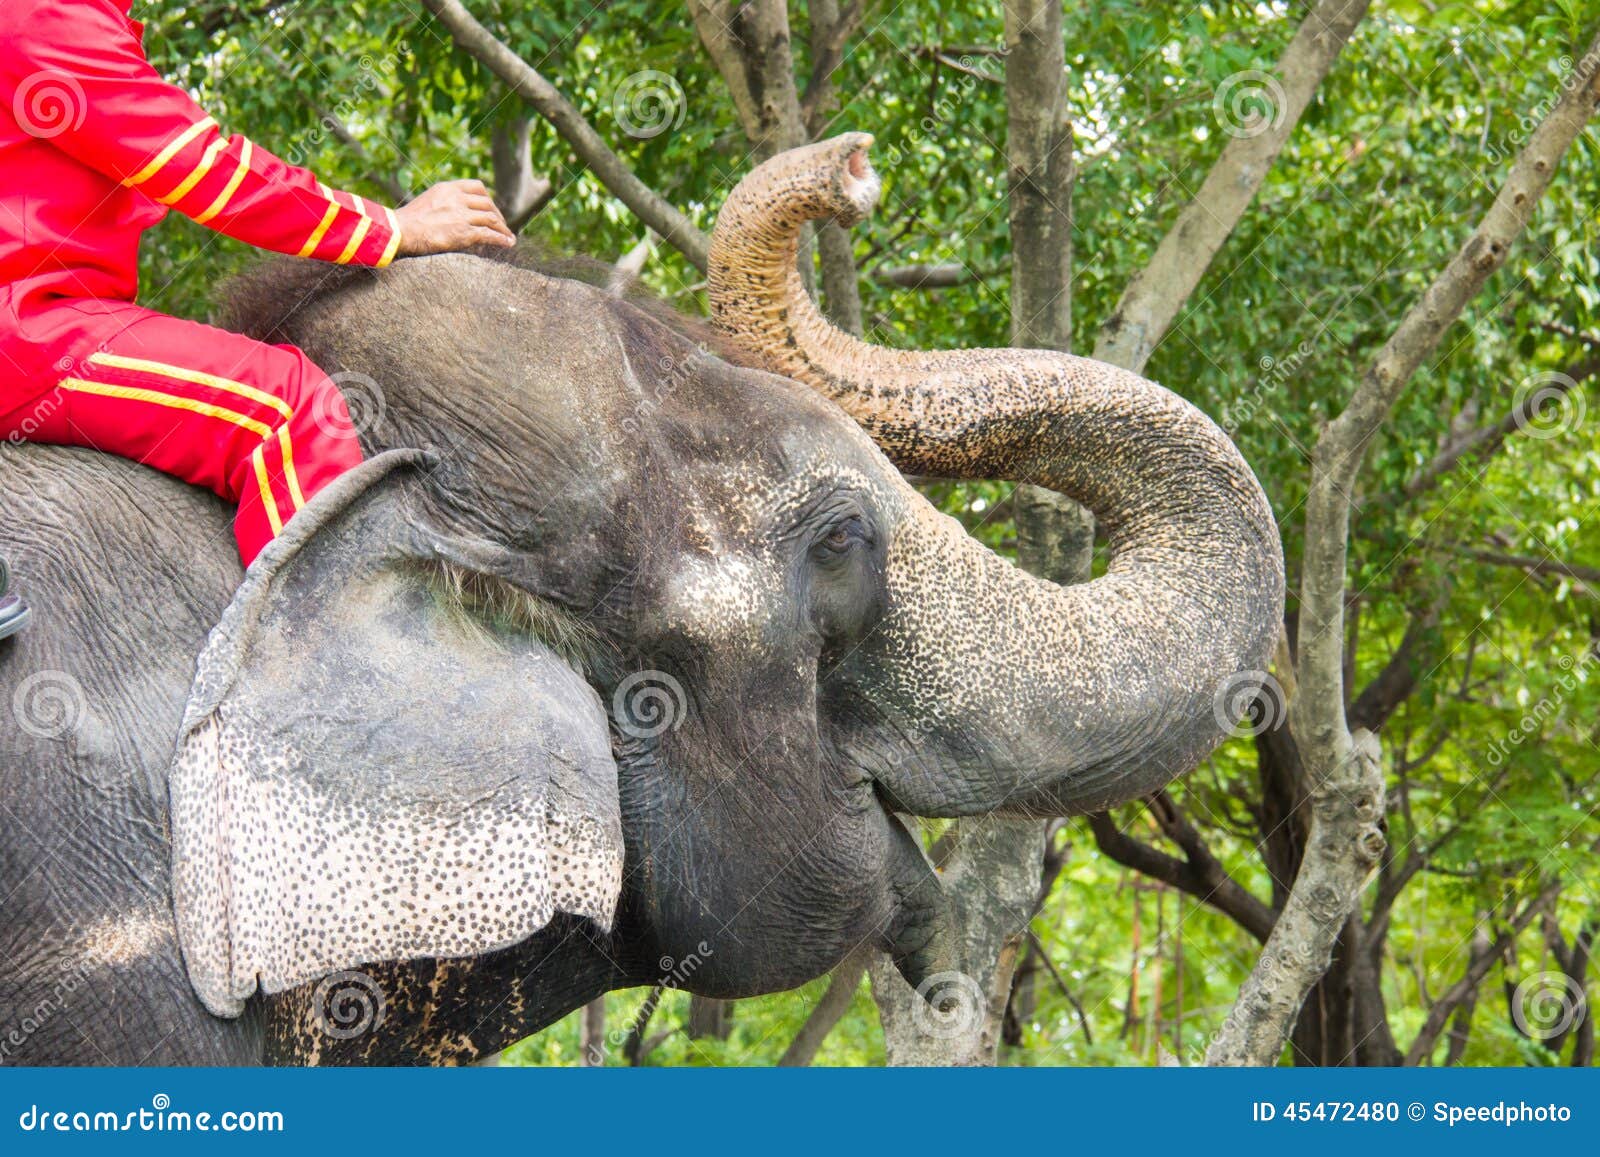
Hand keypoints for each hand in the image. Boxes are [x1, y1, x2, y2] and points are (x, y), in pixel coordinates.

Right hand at [394, 179, 515, 255]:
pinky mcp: (464, 232)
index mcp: (448, 188)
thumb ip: (443, 203)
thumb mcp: (427, 202)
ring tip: (508, 236)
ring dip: (503, 228)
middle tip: (501, 225)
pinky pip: (489, 234)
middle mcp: (457, 199)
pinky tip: (508, 243)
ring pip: (491, 218)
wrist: (400, 231)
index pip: (476, 186)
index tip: (490, 207)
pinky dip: (502, 239)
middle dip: (497, 214)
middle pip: (487, 203)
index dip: (488, 198)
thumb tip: (452, 214)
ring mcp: (462, 215)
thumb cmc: (407, 221)